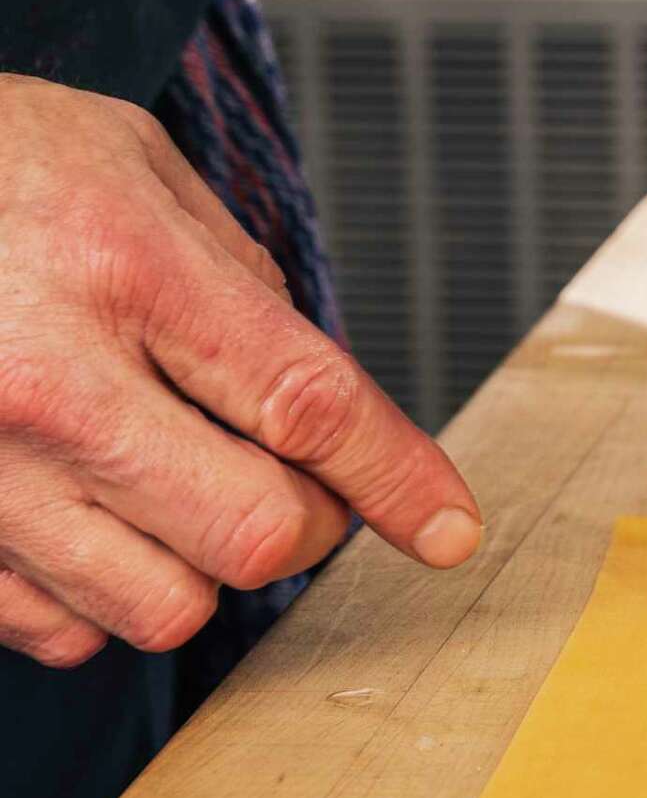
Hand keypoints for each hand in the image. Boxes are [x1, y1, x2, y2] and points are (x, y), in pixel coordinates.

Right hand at [0, 75, 481, 667]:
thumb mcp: (135, 168)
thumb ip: (240, 281)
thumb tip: (321, 400)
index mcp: (124, 269)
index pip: (308, 403)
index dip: (399, 478)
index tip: (449, 527)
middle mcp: (46, 381)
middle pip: (252, 532)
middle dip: (305, 522)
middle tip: (292, 479)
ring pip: (163, 606)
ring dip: (200, 562)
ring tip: (170, 485)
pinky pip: (58, 629)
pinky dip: (100, 594)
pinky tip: (86, 514)